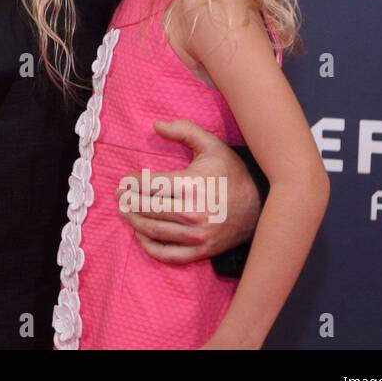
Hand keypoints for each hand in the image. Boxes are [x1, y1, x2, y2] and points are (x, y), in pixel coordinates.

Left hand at [115, 119, 259, 264]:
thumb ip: (184, 131)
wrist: (262, 205)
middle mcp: (192, 213)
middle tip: (119, 195)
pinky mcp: (202, 251)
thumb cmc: (232, 173)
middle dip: (128, 200)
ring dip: (133, 221)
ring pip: (153, 230)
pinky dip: (150, 247)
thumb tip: (155, 126)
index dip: (132, 182)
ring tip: (125, 211)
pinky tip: (141, 235)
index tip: (125, 179)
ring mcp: (197, 236)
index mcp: (192, 185)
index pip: (150, 185)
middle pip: (147, 207)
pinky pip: (168, 254)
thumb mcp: (212, 145)